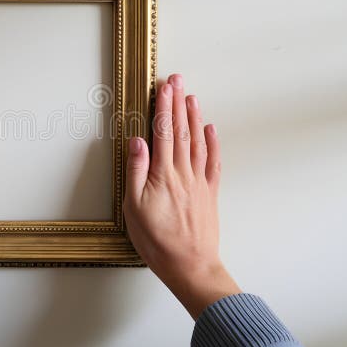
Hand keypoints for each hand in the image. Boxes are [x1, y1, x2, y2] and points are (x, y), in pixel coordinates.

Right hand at [124, 73, 239, 317]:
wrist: (191, 266)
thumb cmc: (158, 242)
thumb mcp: (134, 208)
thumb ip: (136, 172)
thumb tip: (137, 142)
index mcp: (163, 175)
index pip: (163, 132)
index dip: (163, 107)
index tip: (163, 87)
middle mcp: (184, 173)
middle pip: (181, 131)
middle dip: (178, 103)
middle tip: (177, 80)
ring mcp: (199, 182)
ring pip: (197, 142)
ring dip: (194, 117)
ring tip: (191, 96)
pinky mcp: (209, 193)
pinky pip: (213, 162)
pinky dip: (212, 143)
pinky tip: (209, 130)